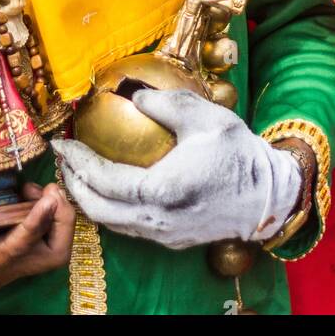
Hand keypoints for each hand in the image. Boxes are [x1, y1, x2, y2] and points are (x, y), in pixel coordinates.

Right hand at [0, 182, 74, 308]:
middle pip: (51, 256)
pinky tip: (23, 192)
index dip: (34, 225)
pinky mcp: (3, 250)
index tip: (45, 198)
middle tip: (48, 191)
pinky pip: (39, 237)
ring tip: (36, 188)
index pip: (16, 253)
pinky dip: (43, 214)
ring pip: (50, 248)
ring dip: (54, 217)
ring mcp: (4, 261)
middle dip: (60, 223)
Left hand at [54, 91, 301, 250]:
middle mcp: (159, 220)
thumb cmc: (239, 153)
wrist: (271, 195)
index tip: (63, 143)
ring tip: (77, 173)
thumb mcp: (203, 116)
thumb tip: (132, 97)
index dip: (79, 162)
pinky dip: (109, 210)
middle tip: (63, 159)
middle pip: (99, 211)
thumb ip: (163, 104)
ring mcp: (166, 234)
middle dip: (74, 185)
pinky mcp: (174, 239)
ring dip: (89, 200)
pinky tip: (107, 189)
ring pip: (112, 224)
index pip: (105, 181)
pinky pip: (129, 228)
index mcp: (162, 191)